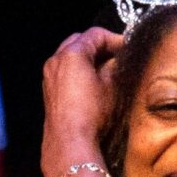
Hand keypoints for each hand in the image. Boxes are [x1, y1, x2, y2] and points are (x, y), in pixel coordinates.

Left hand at [41, 25, 124, 176]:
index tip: (127, 47)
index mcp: (72, 53)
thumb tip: (116, 60)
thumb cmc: (92, 113)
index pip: (95, 35)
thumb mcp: (111, 86)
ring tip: (105, 69)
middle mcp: (56, 59)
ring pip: (70, 56)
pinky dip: (78, 70)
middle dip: (98, 46)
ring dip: (87, 58)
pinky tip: (91, 82)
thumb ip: (114, 67)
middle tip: (116, 55)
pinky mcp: (49, 90)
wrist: (70, 142)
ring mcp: (49, 75)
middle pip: (79, 41)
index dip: (114, 39)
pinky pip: (64, 70)